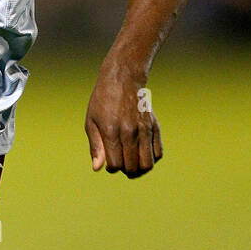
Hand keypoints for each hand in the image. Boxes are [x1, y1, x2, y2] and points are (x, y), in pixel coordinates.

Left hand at [84, 62, 162, 177]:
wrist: (123, 79)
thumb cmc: (103, 101)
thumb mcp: (91, 122)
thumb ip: (96, 146)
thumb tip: (97, 169)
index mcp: (111, 132)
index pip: (115, 165)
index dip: (111, 168)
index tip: (108, 162)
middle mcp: (129, 132)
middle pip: (132, 167)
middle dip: (124, 170)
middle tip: (120, 162)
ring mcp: (144, 130)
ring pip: (147, 164)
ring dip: (139, 169)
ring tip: (132, 162)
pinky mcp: (154, 126)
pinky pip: (158, 153)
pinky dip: (152, 159)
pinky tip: (142, 153)